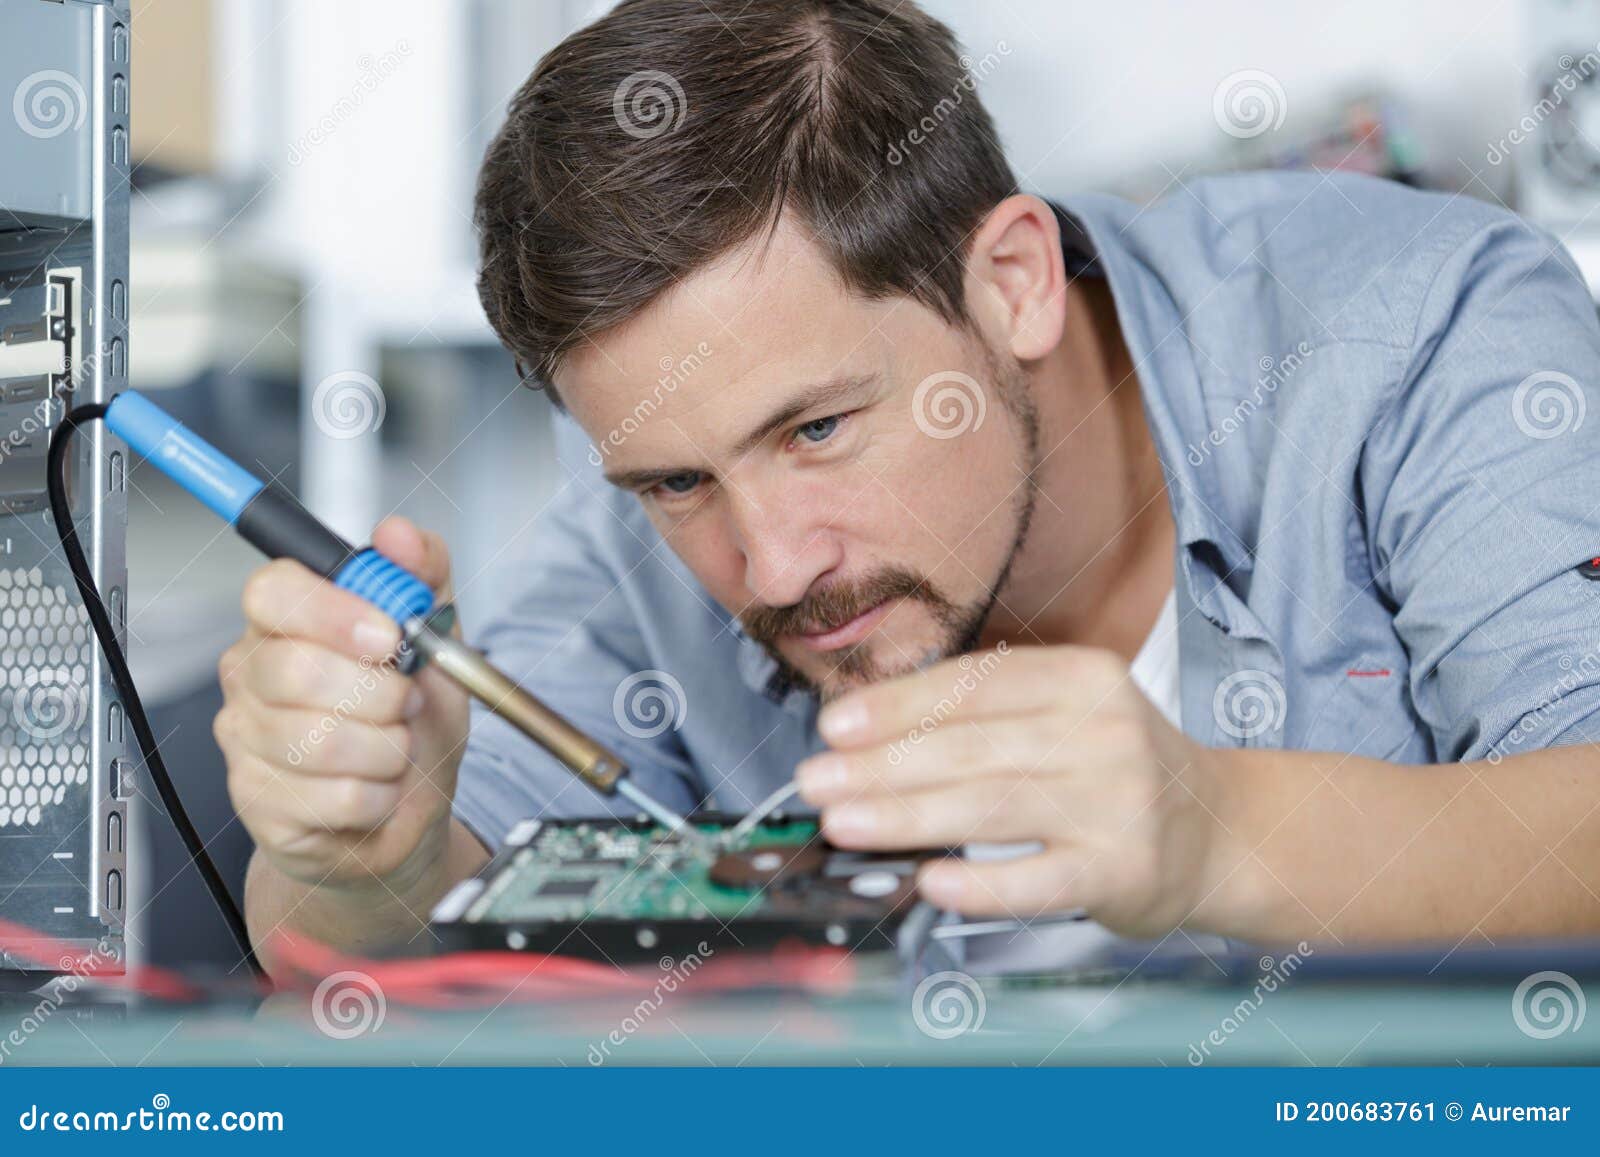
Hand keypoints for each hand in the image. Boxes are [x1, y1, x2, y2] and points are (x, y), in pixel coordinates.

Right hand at [215, 516, 469, 890]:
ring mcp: (247, 739)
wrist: (407, 814)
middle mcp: (253, 675)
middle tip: (405, 703)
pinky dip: (381, 795)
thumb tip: (399, 534)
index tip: (388, 637)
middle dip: (380, 693)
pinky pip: (335, 796)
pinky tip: (379, 789)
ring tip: (396, 748)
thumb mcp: (438, 645)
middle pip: (294, 669)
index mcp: (287, 623)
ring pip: (319, 738)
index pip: (273, 591)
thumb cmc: (412, 725)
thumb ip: (424, 580)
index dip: (333, 611)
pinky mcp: (258, 802)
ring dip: (388, 748)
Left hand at [795, 644, 1236, 936]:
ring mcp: (1116, 802)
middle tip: (815, 782)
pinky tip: (928, 882)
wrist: (1217, 830)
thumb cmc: (1113, 768)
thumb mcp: (1066, 713)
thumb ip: (983, 716)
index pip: (974, 685)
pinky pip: (1037, 879)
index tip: (834, 726)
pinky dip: (979, 883)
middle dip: (881, 765)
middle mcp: (1104, 732)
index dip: (898, 706)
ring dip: (905, 815)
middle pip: (971, 748)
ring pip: (991, 806)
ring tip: (842, 823)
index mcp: (1082, 677)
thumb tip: (867, 734)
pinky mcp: (1122, 870)